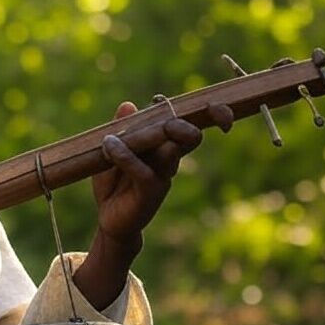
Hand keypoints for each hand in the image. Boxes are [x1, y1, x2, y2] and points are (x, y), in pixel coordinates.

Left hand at [92, 101, 203, 246]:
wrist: (110, 219)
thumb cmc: (113, 182)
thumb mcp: (111, 151)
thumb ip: (119, 129)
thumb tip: (128, 105)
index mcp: (164, 142)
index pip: (189, 122)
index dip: (211, 112)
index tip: (216, 107)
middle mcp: (169, 157)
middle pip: (189, 134)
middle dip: (183, 124)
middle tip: (167, 123)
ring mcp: (163, 174)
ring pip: (172, 148)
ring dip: (153, 135)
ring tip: (127, 133)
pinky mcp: (151, 190)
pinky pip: (143, 169)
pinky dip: (124, 155)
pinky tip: (109, 146)